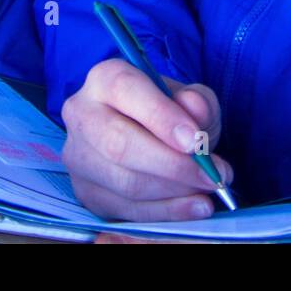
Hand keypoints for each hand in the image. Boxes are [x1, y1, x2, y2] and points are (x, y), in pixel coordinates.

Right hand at [61, 58, 232, 221]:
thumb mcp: (190, 99)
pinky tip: (195, 206)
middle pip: (118, 143)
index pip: (124, 90)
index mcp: (103, 79)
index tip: (195, 141)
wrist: (147, 138)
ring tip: (209, 188)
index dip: (161, 117)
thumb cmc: (168, 113)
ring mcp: (79, 157)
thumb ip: (197, 101)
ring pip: (125, 182)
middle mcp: (81, 114)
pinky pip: (127, 210)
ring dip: (175, 191)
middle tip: (212, 175)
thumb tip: (195, 110)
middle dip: (172, 164)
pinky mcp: (86, 192)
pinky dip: (167, 211)